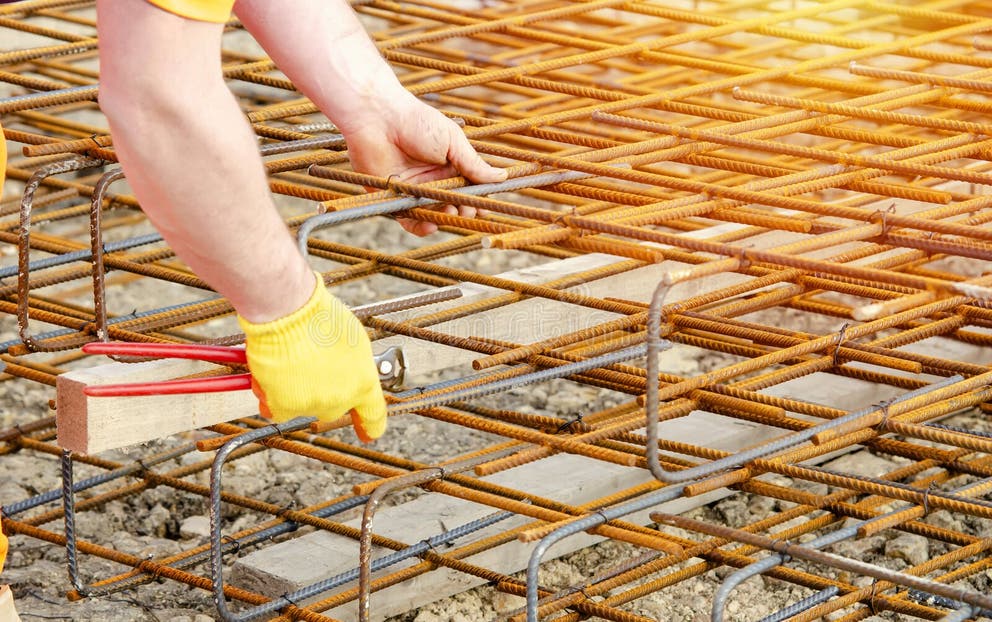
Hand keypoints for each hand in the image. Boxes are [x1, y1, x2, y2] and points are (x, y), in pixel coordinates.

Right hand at [237, 273, 385, 441]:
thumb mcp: (352, 339)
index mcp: (364, 383)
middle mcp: (341, 400)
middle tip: (308, 366)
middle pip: (331, 406)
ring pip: (300, 404)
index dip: (370, 426)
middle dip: (319, 390)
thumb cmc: (320, 318)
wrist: (290, 314)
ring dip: (291, 389)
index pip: (373, 415)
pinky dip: (269, 392)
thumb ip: (352, 364)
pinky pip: (275, 407)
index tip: (369, 434)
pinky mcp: (285, 408)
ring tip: (287, 361)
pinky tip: (270, 373)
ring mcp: (313, 406)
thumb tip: (344, 370)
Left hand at [342, 90, 505, 235]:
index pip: (468, 189)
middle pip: (453, 205)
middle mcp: (433, 180)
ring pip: (433, 214)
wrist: (378, 118)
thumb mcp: (452, 142)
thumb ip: (474, 164)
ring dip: (444, 219)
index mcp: (449, 166)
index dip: (477, 200)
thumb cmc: (416, 122)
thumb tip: (502, 177)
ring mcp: (414, 191)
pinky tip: (432, 224)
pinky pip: (409, 219)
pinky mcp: (394, 198)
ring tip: (450, 214)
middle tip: (466, 210)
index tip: (484, 208)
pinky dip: (420, 226)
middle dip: (463, 211)